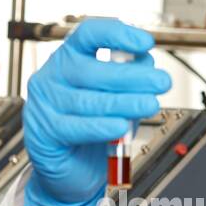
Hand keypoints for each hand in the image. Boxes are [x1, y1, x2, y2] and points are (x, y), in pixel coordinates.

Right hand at [23, 18, 170, 205]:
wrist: (73, 171)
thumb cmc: (95, 130)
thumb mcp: (118, 100)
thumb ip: (130, 82)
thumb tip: (147, 62)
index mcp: (69, 60)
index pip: (87, 35)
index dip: (116, 34)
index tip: (145, 42)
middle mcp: (52, 77)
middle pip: (90, 69)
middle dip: (131, 76)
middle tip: (161, 82)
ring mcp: (44, 104)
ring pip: (87, 100)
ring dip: (123, 102)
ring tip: (150, 104)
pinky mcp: (44, 133)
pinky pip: (76, 127)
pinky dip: (101, 127)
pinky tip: (120, 126)